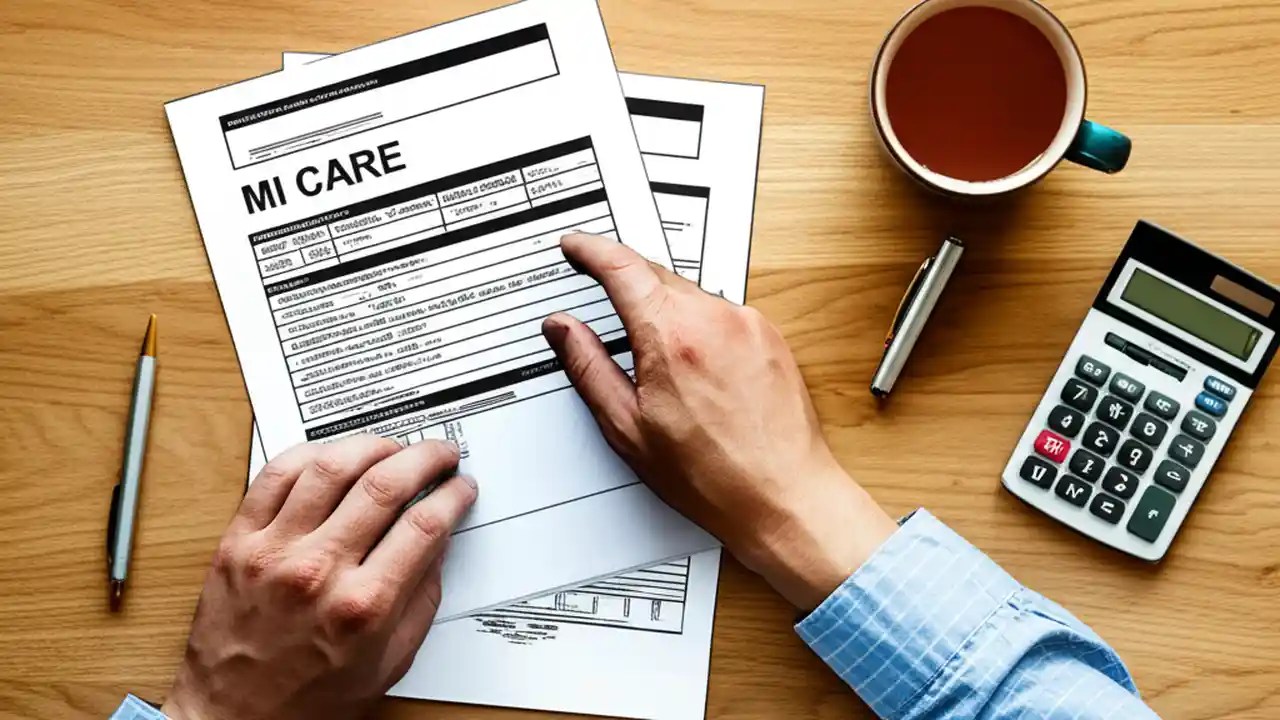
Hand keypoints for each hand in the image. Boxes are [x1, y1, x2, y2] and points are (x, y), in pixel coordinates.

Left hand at [161, 435, 476, 719]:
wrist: (230, 719)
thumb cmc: (307, 701)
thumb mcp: (389, 662)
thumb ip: (421, 599)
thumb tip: (437, 543)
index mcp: (364, 607)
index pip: (424, 525)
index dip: (453, 496)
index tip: (460, 488)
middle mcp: (318, 572)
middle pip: (385, 485)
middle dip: (424, 459)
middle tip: (439, 454)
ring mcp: (273, 551)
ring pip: (331, 466)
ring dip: (372, 445)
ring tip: (392, 447)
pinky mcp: (238, 541)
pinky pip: (275, 476)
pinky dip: (310, 452)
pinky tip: (334, 454)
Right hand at [542, 234, 896, 609]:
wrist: (785, 496)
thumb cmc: (714, 477)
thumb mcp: (628, 427)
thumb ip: (588, 367)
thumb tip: (562, 330)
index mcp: (672, 336)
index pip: (621, 267)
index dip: (590, 250)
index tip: (576, 247)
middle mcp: (715, 319)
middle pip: (656, 275)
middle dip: (626, 281)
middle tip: (601, 296)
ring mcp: (749, 324)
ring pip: (691, 294)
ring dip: (664, 307)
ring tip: (654, 355)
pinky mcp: (771, 336)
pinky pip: (722, 313)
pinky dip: (699, 324)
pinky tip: (694, 365)